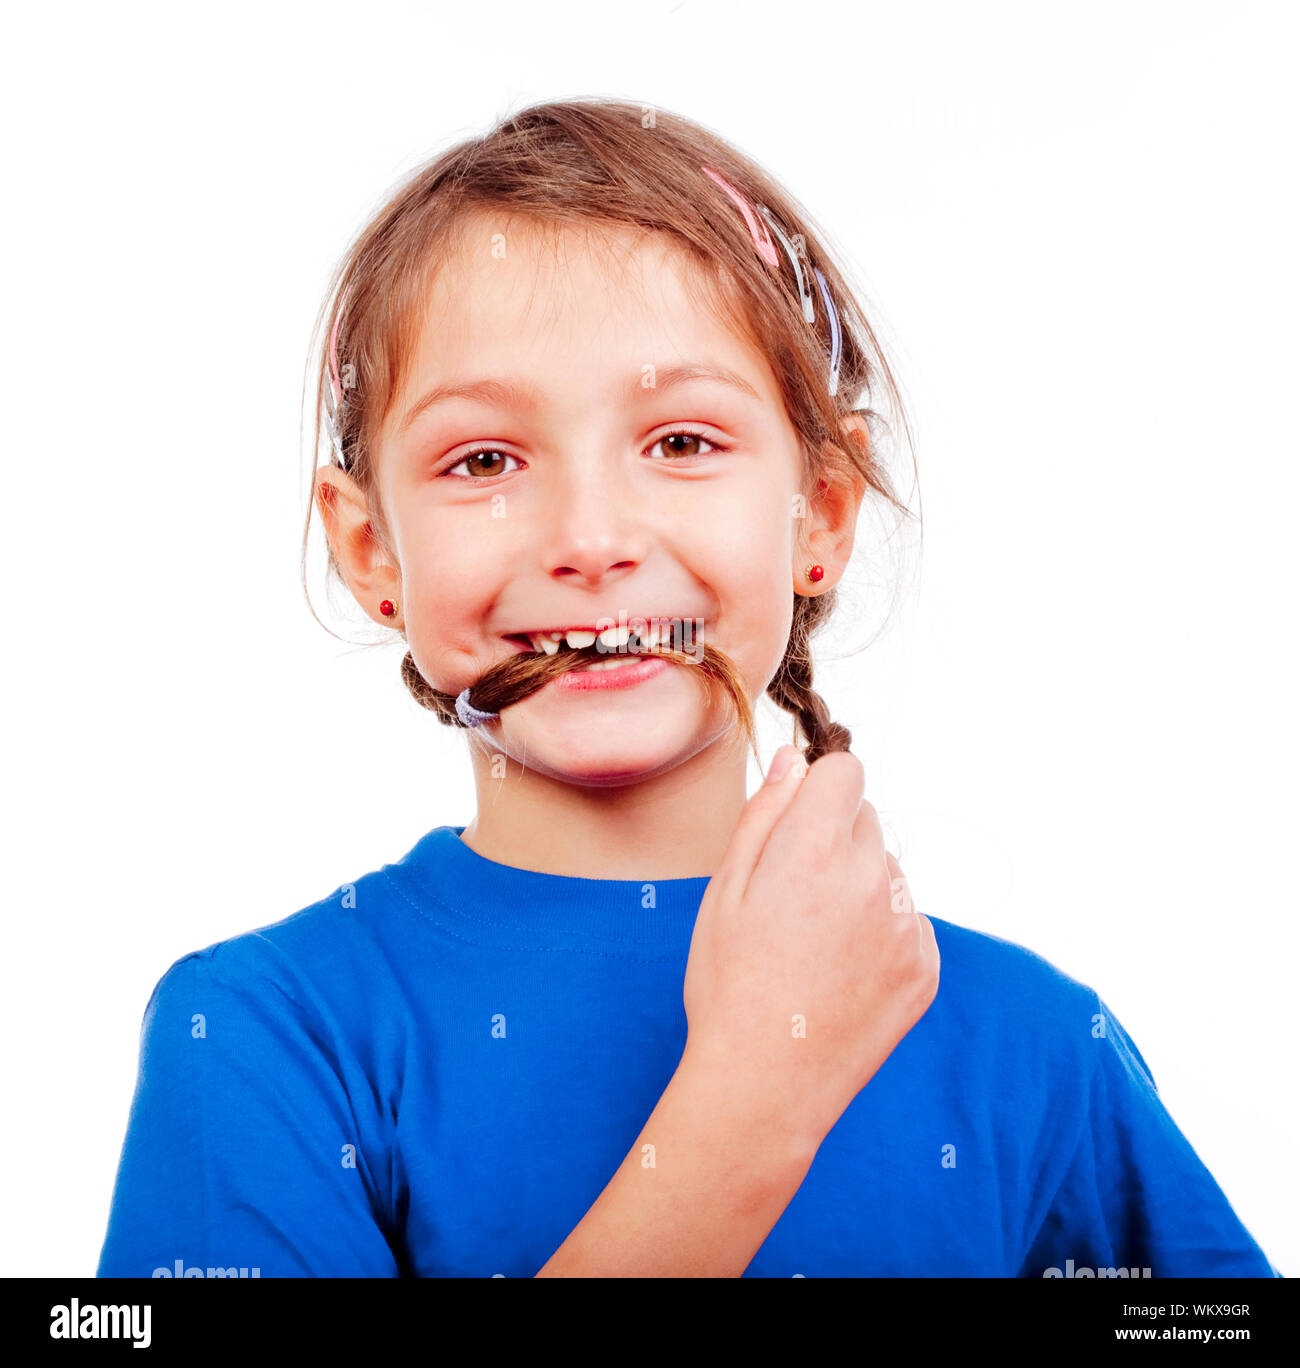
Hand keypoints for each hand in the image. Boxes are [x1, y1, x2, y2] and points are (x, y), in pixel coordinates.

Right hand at [681, 744, 939, 1149]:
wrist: (766, 1083)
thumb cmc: (729, 983)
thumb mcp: (724, 890)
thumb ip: (765, 815)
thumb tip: (795, 760)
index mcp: (814, 851)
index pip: (845, 770)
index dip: (816, 791)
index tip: (795, 824)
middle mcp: (874, 879)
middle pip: (866, 821)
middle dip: (834, 840)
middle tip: (792, 899)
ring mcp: (908, 927)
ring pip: (889, 872)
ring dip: (860, 886)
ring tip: (814, 944)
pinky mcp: (926, 967)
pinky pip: (910, 920)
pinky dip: (882, 932)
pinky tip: (842, 970)